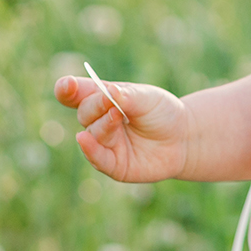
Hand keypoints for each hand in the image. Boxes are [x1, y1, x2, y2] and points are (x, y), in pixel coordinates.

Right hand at [54, 74, 188, 183]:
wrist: (183, 138)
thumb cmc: (162, 113)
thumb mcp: (148, 98)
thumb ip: (127, 96)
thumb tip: (109, 92)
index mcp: (103, 99)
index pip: (78, 93)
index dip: (67, 89)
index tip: (67, 86)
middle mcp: (99, 121)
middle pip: (85, 112)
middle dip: (95, 105)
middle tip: (110, 100)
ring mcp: (104, 143)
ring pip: (92, 134)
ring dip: (103, 125)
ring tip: (117, 116)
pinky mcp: (113, 164)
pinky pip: (97, 159)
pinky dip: (90, 150)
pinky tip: (84, 140)